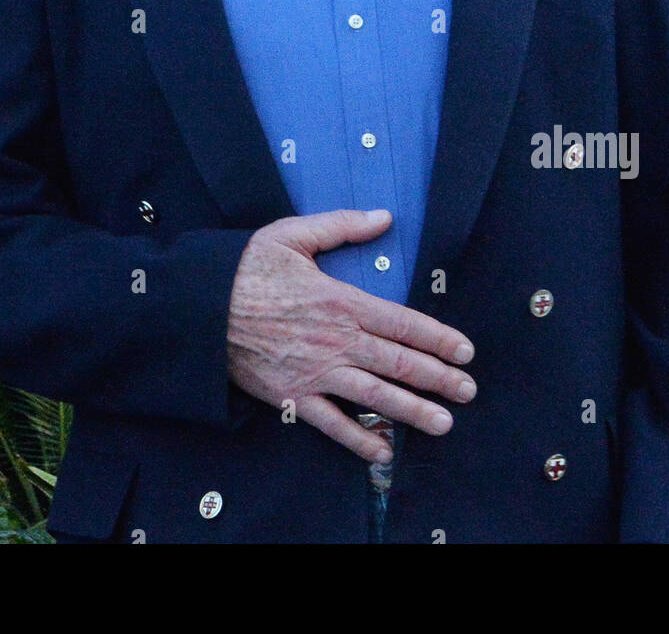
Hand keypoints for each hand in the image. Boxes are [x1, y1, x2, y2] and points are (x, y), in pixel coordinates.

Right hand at [226, 208, 474, 462]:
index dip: (438, 338)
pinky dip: (359, 440)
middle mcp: (336, 340)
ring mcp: (316, 372)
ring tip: (444, 423)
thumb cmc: (246, 267)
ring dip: (412, 412)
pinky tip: (382, 452)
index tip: (465, 351)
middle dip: (438, 378)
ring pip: (375, 396)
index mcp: (341, 300)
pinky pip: (332, 423)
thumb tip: (384, 217)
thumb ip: (342, 226)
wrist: (200, 307)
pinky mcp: (293, 396)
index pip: (403, 323)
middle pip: (399, 363)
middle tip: (468, 391)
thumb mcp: (293, 234)